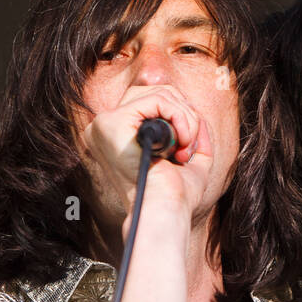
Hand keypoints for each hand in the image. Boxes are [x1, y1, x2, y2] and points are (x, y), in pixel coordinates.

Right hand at [80, 85, 209, 230]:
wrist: (165, 209)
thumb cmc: (176, 194)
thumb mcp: (190, 160)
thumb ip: (193, 134)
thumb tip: (197, 114)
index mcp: (117, 136)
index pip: (151, 102)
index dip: (179, 116)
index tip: (186, 147)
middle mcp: (104, 128)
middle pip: (155, 91)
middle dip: (185, 115)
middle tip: (188, 147)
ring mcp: (104, 124)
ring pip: (159, 93)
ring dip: (185, 119)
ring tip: (184, 148)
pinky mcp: (112, 122)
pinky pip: (158, 99)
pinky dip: (179, 118)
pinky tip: (179, 143)